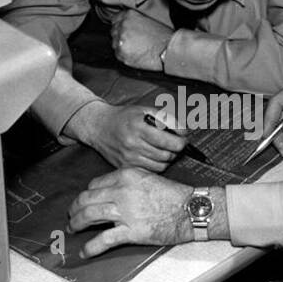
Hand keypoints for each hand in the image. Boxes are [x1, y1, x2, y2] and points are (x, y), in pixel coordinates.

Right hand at [65, 101, 185, 170]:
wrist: (99, 127)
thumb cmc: (124, 117)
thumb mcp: (145, 110)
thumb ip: (166, 119)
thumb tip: (184, 132)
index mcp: (139, 127)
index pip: (168, 141)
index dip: (181, 142)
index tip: (183, 139)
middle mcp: (133, 144)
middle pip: (166, 155)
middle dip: (175, 150)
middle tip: (175, 144)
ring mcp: (128, 158)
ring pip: (160, 166)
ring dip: (167, 159)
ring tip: (164, 149)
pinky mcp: (125, 167)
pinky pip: (150, 171)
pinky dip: (157, 165)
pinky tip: (154, 156)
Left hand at [67, 168, 190, 256]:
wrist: (191, 209)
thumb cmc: (175, 195)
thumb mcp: (149, 179)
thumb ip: (129, 183)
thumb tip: (113, 193)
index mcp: (126, 176)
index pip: (95, 184)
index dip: (87, 194)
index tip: (86, 201)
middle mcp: (122, 191)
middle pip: (87, 198)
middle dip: (75, 208)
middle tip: (72, 215)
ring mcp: (125, 211)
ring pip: (89, 216)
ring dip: (77, 224)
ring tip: (73, 229)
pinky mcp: (131, 231)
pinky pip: (103, 239)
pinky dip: (91, 247)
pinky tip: (84, 252)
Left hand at [111, 8, 173, 70]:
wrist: (169, 49)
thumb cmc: (163, 36)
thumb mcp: (148, 20)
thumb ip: (134, 21)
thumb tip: (126, 26)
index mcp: (129, 15)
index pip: (115, 19)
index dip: (120, 25)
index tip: (124, 30)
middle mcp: (123, 26)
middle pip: (113, 32)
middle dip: (120, 36)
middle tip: (132, 41)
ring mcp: (121, 40)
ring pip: (114, 43)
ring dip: (122, 46)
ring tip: (135, 48)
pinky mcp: (121, 53)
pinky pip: (118, 54)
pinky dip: (124, 55)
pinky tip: (135, 54)